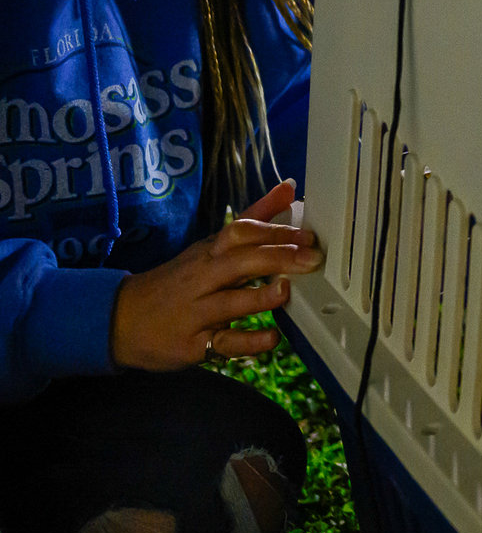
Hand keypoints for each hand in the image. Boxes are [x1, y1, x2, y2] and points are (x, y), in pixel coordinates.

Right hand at [109, 181, 321, 370]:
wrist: (118, 320)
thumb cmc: (177, 281)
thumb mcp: (209, 246)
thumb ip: (254, 217)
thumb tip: (288, 187)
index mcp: (209, 252)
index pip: (239, 233)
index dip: (274, 231)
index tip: (308, 234)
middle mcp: (203, 279)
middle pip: (239, 262)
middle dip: (277, 258)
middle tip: (312, 259)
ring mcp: (196, 313)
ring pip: (230, 303)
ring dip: (260, 297)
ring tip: (286, 291)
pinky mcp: (193, 345)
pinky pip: (224, 344)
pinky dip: (249, 342)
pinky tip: (273, 338)